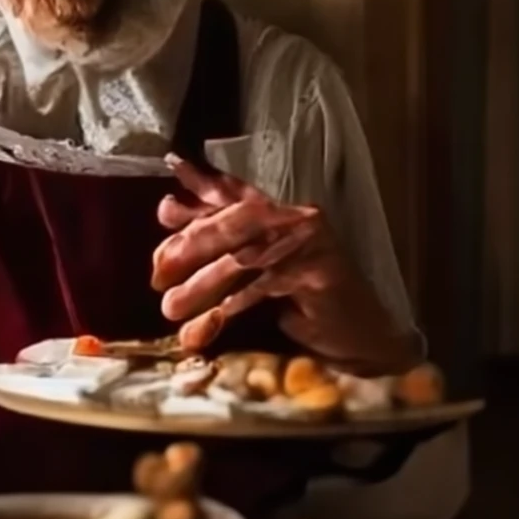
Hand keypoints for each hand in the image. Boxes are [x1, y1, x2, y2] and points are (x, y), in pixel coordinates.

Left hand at [152, 156, 418, 374]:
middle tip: (158, 272)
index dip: (202, 185)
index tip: (171, 181)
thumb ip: (220, 241)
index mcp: (278, 213)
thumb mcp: (259, 268)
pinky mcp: (316, 273)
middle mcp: (294, 219)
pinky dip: (228, 308)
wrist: (360, 337)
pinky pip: (260, 288)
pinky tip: (205, 327)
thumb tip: (169, 210)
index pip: (235, 192)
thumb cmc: (305, 300)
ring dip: (201, 286)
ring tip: (171, 308)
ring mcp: (308, 243)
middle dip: (190, 244)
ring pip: (241, 257)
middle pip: (232, 221)